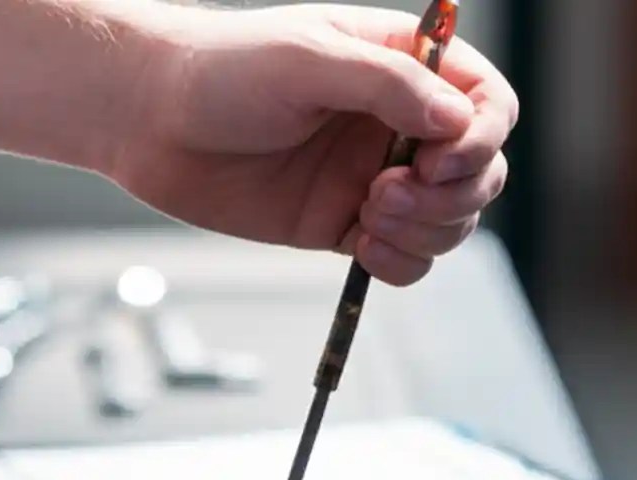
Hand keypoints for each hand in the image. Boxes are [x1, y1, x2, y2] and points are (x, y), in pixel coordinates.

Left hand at [113, 3, 517, 286]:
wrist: (150, 120)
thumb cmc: (222, 69)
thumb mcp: (309, 59)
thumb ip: (389, 85)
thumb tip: (458, 120)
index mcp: (401, 67)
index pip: (486, 103)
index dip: (482, 138)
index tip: (441, 160)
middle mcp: (396, 123)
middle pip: (478, 171)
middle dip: (453, 194)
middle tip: (388, 192)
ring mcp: (372, 177)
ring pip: (447, 220)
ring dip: (427, 231)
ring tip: (368, 216)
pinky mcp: (341, 223)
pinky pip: (402, 256)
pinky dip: (401, 262)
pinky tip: (362, 247)